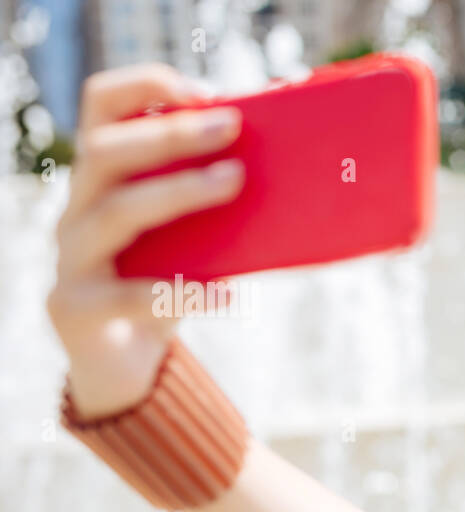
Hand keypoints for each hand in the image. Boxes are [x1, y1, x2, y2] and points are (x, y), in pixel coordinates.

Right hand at [46, 62, 244, 419]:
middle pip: (105, 152)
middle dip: (170, 133)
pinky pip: (133, 295)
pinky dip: (185, 292)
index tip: (200, 90)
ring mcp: (72, 259)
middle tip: (232, 127)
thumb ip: (214, 205)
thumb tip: (286, 170)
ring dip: (179, 191)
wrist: (124, 365)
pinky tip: (229, 296)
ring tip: (234, 182)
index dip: (143, 87)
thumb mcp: (188, 239)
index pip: (100, 108)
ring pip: (116, 211)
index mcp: (100, 180)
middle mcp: (77, 209)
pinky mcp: (78, 308)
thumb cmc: (165, 285)